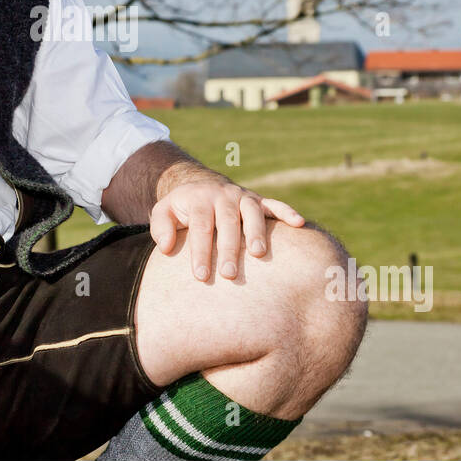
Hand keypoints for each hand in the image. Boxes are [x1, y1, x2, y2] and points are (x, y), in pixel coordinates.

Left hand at [149, 180, 303, 281]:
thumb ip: (161, 226)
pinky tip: (299, 224)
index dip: (200, 251)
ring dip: (257, 231)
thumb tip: (166, 246)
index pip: (201, 227)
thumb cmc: (182, 209)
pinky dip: (287, 212)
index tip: (200, 275)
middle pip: (227, 222)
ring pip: (252, 212)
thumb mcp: (163, 211)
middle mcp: (223, 196)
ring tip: (259, 254)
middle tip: (228, 274)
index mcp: (199, 199)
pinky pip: (274, 204)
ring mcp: (243, 197)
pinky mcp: (258, 200)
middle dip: (229, 248)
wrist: (200, 185)